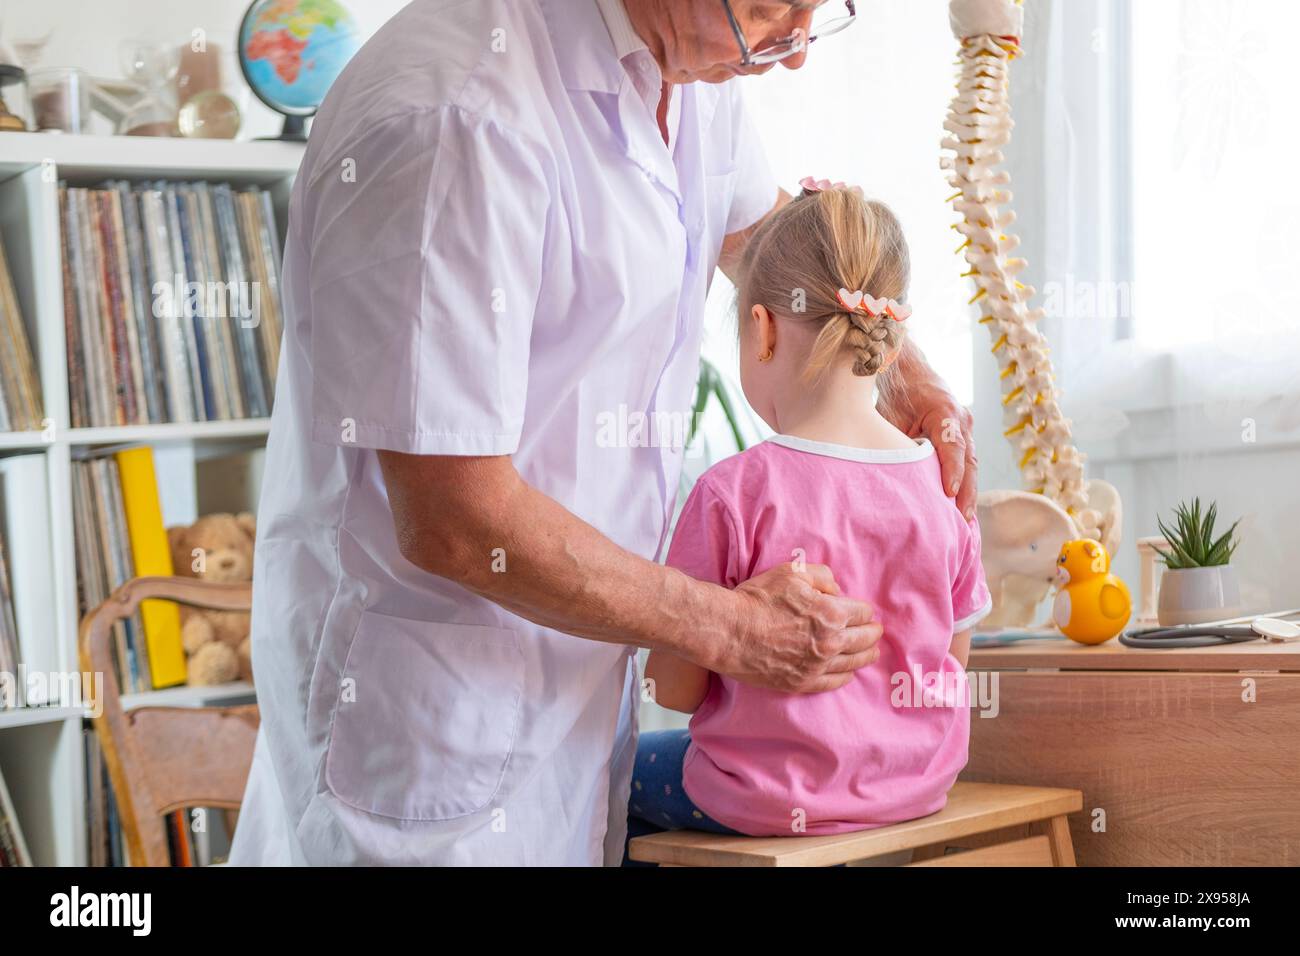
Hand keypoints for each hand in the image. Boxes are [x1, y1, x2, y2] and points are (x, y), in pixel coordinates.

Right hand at [711, 563, 882, 693]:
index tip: (863, 611)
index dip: (864, 610)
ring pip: (854, 662)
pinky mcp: (802, 682)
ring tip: (871, 652)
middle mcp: (830, 642)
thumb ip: (822, 576)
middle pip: (865, 639)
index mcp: (831, 613)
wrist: (728, 632)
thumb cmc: (757, 599)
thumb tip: (837, 590)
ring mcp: (817, 666)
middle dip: (872, 633)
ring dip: (866, 655)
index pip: (863, 613)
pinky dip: (845, 676)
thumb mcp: (791, 572)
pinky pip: (834, 682)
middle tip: (875, 631)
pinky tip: (848, 672)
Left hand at [881, 344, 978, 519]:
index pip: (952, 444)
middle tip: (963, 520)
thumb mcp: (892, 415)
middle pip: (969, 459)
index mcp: (944, 411)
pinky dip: (965, 484)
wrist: (910, 370)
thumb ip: (895, 442)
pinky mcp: (962, 436)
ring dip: (969, 492)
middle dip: (967, 491)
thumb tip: (888, 473)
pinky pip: (967, 463)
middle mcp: (961, 420)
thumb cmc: (897, 393)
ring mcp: (965, 428)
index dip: (952, 469)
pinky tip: (963, 509)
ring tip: (966, 523)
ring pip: (971, 464)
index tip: (949, 492)